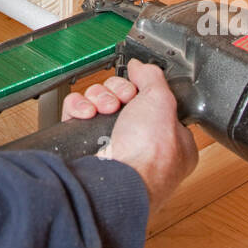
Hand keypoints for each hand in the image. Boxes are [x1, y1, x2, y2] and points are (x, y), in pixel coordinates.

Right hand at [62, 58, 197, 212]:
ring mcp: (112, 145)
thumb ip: (153, 77)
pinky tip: (87, 114)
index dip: (144, 89)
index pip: (154, 101)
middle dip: (118, 92)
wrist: (116, 180)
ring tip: (103, 109)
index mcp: (169, 140)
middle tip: (122, 100)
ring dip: (99, 98)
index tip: (139, 85)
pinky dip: (79, 107)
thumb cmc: (149, 156)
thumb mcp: (162, 102)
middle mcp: (141, 144)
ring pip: (99, 102)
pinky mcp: (86, 146)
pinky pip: (78, 112)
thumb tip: (141, 66)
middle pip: (123, 97)